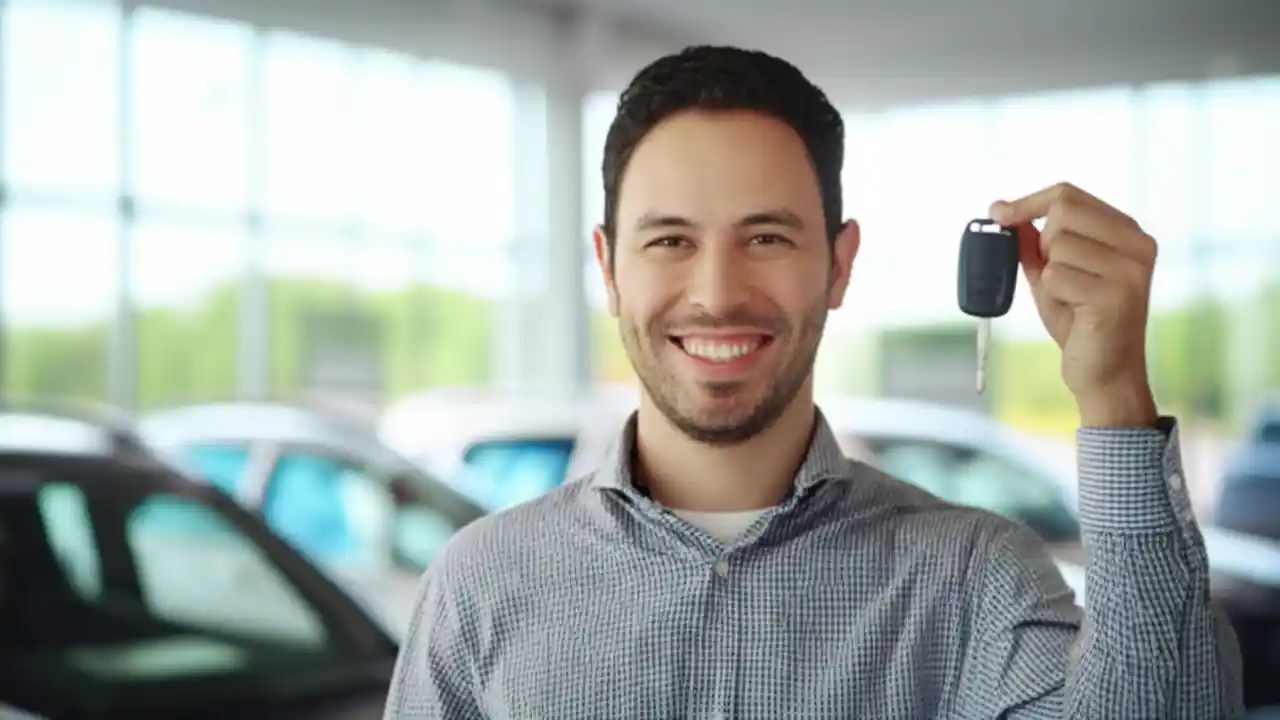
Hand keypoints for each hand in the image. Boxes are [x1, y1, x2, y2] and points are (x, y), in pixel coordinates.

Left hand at [990, 182, 1157, 427]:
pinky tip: (1075, 313)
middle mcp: (1137, 244)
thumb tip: (1004, 210)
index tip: (997, 212)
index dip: (1029, 201)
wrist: (1103, 372)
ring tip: (1071, 301)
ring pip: (1057, 247)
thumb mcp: (1052, 273)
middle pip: (1063, 214)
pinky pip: (1056, 277)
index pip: (1070, 195)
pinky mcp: (1116, 295)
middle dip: (1043, 245)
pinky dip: (1052, 296)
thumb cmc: (1080, 321)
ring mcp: (1130, 269)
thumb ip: (1033, 242)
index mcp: (1127, 232)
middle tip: (1056, 278)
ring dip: (1050, 277)